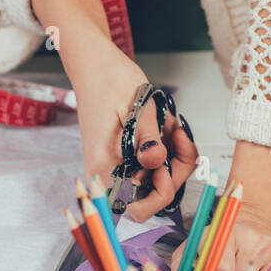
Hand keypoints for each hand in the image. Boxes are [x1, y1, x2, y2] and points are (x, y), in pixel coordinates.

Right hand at [70, 38, 197, 219]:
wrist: (92, 63)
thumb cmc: (109, 78)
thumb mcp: (136, 105)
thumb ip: (148, 138)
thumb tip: (156, 162)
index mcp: (106, 166)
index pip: (139, 207)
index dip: (163, 189)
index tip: (170, 159)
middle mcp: (108, 172)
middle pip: (153, 194)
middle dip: (174, 166)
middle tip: (178, 134)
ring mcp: (115, 165)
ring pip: (155, 178)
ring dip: (172, 155)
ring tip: (170, 125)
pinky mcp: (122, 156)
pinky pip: (150, 163)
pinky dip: (164, 147)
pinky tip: (164, 127)